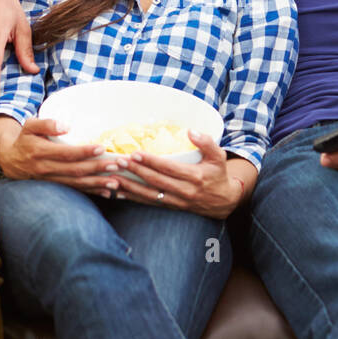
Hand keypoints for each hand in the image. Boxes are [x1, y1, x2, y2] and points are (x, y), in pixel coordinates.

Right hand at [0, 117, 118, 191]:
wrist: (10, 159)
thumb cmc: (24, 139)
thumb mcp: (30, 125)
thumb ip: (47, 124)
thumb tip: (66, 126)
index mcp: (40, 152)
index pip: (66, 153)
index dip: (84, 152)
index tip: (101, 148)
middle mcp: (46, 169)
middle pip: (75, 171)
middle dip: (97, 169)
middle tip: (116, 165)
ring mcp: (51, 180)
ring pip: (77, 184)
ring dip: (97, 184)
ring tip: (116, 182)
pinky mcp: (56, 187)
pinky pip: (75, 191)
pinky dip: (92, 192)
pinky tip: (108, 192)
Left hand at [99, 131, 243, 218]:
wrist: (224, 201)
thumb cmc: (219, 174)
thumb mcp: (219, 156)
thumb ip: (207, 142)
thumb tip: (191, 131)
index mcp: (195, 177)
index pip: (169, 168)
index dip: (151, 162)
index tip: (135, 154)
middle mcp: (185, 191)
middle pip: (156, 181)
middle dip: (136, 172)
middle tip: (119, 162)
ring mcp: (177, 201)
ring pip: (150, 195)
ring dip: (131, 187)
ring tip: (114, 179)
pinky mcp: (171, 207)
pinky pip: (150, 203)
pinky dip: (134, 198)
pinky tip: (119, 193)